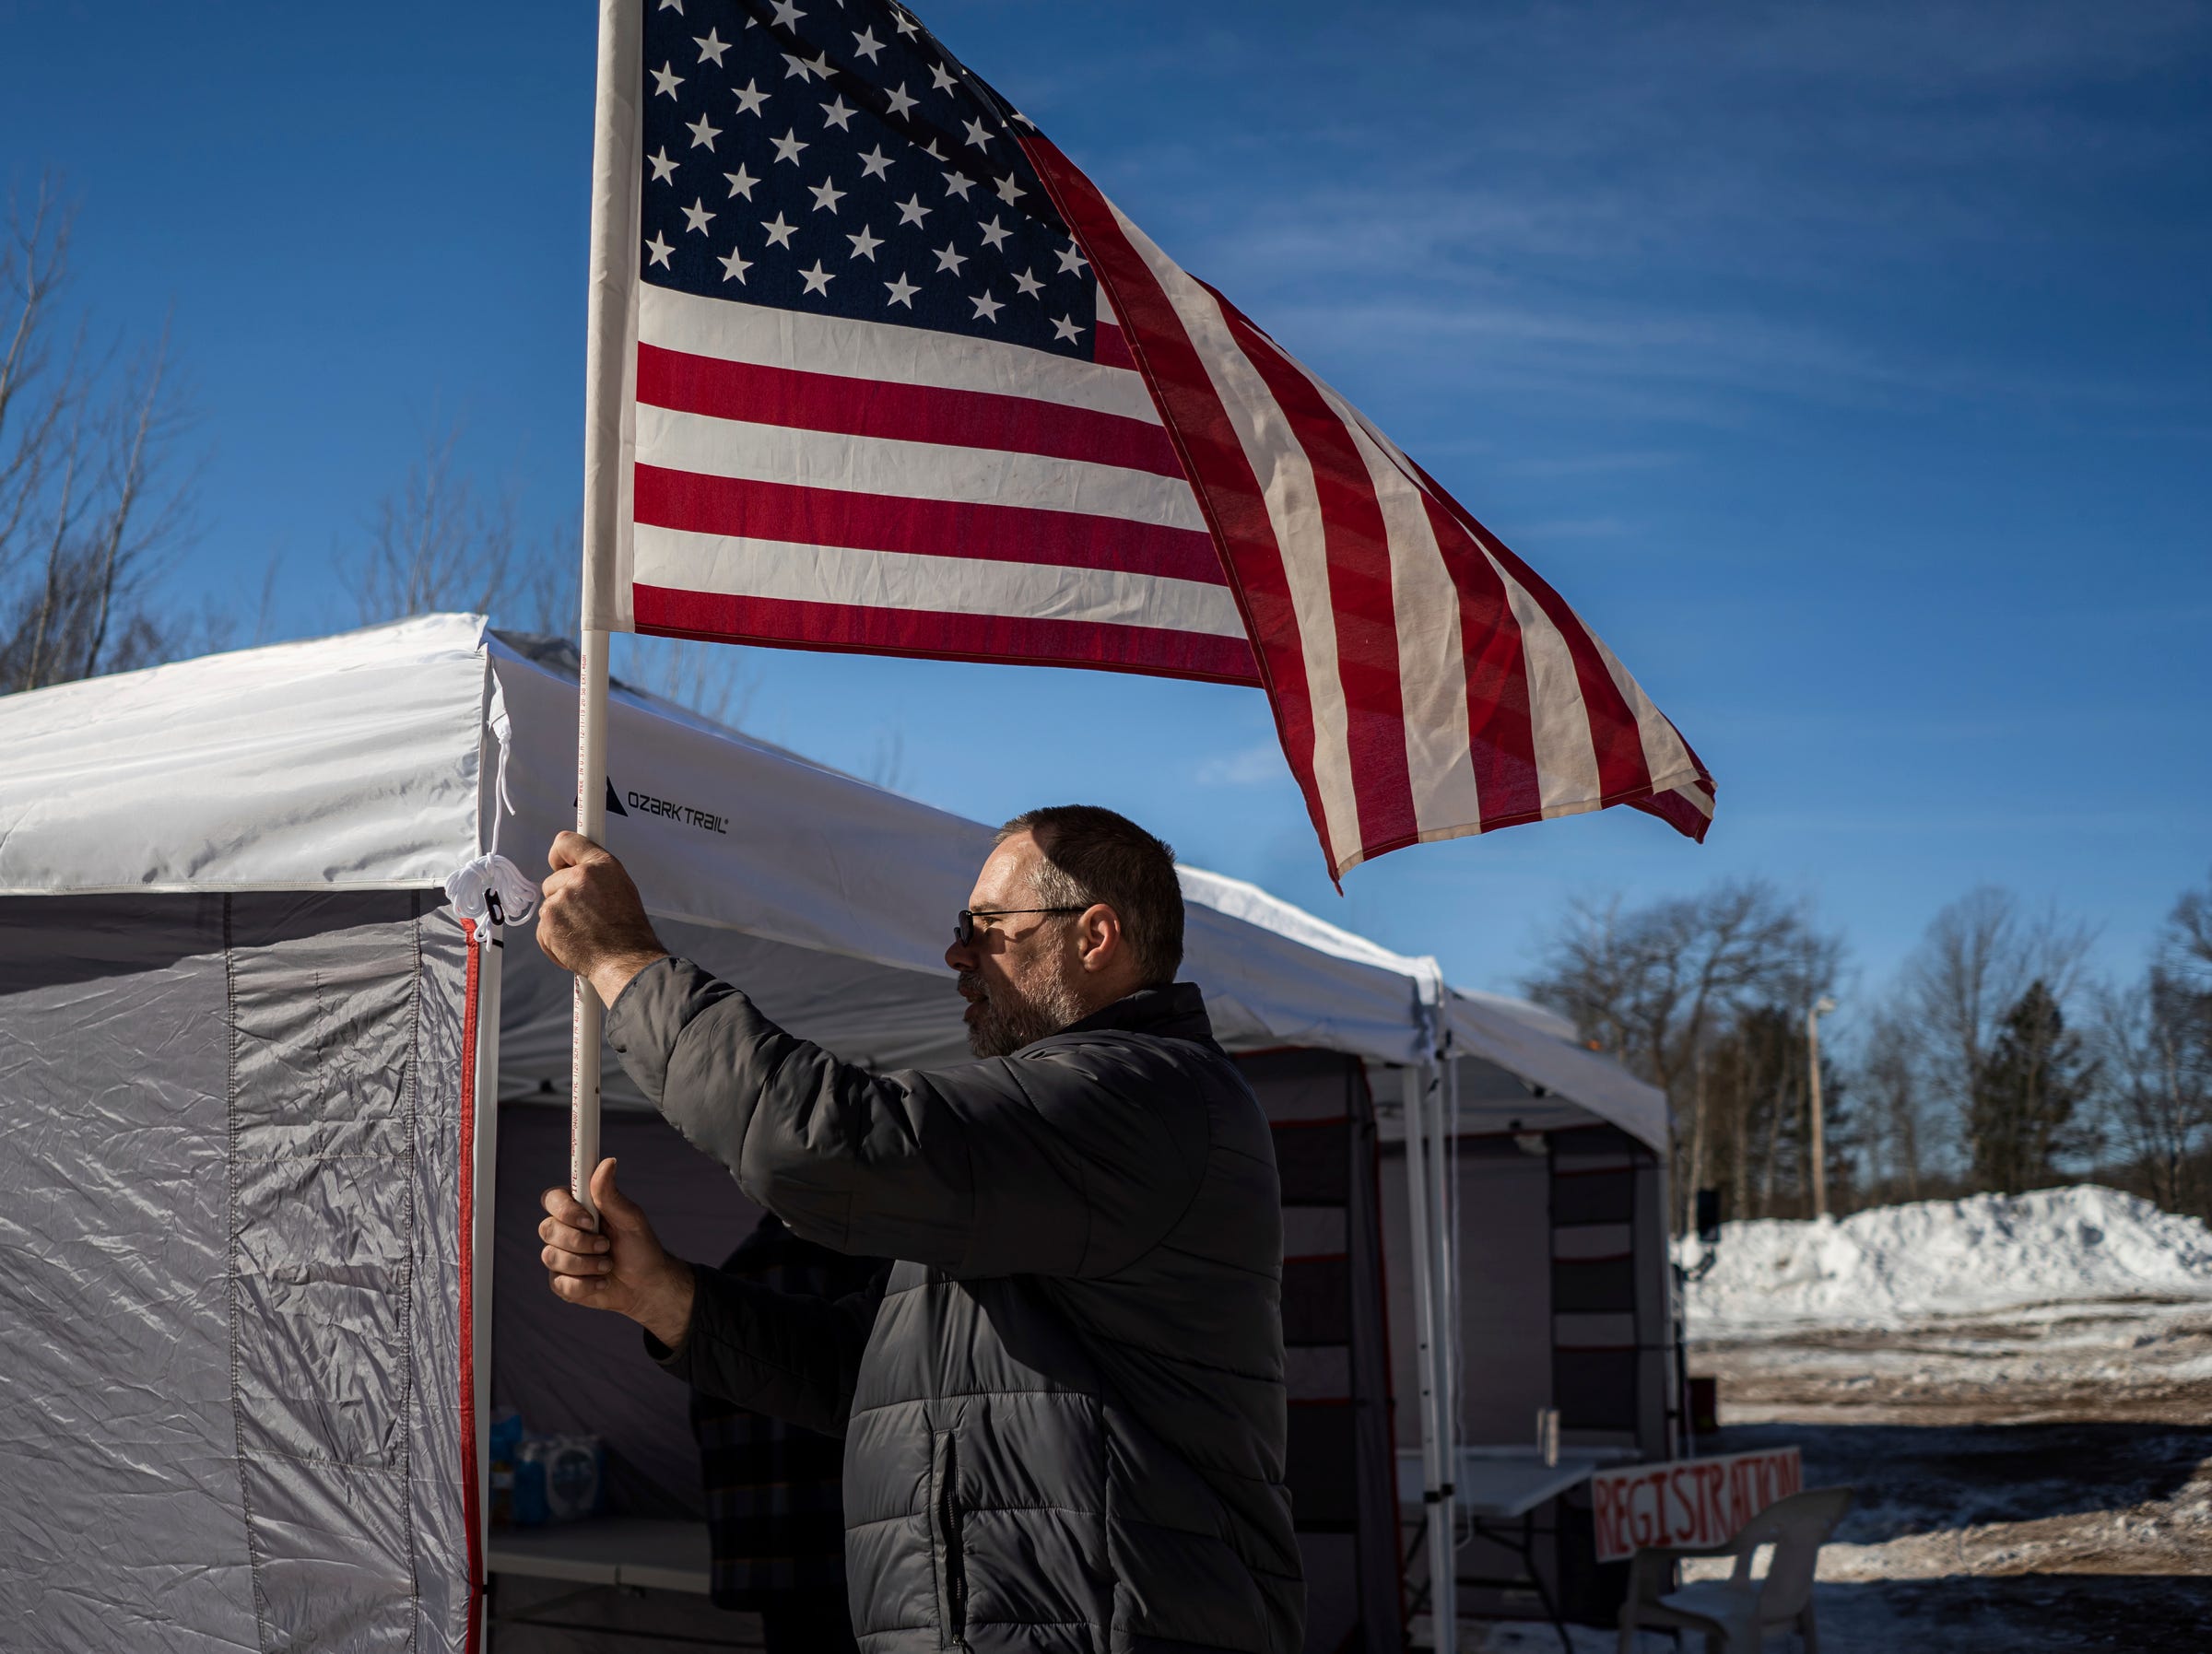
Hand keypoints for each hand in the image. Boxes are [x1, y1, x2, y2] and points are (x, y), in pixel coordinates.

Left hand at [538, 831, 667, 1004]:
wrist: (625, 960)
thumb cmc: (629, 930)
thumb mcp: (622, 888)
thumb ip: (598, 876)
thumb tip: (578, 871)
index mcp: (602, 865)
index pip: (567, 842)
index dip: (559, 854)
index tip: (558, 863)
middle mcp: (580, 877)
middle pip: (553, 881)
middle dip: (562, 897)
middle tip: (584, 915)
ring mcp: (561, 899)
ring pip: (549, 906)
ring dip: (559, 920)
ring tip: (584, 933)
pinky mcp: (548, 921)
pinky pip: (543, 929)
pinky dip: (554, 939)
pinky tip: (575, 944)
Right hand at [539, 1157, 696, 1348]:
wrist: (645, 1285)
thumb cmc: (639, 1247)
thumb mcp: (630, 1219)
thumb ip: (611, 1194)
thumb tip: (607, 1162)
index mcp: (578, 1208)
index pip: (552, 1199)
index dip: (565, 1210)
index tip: (589, 1220)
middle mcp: (564, 1230)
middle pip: (547, 1229)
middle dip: (579, 1241)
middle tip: (606, 1245)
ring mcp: (560, 1256)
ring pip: (551, 1257)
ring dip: (586, 1264)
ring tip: (608, 1264)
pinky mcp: (561, 1281)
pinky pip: (560, 1283)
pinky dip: (586, 1285)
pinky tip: (602, 1281)